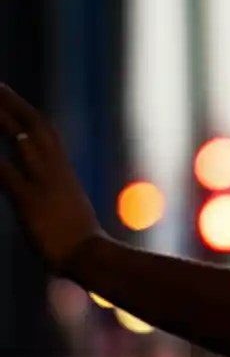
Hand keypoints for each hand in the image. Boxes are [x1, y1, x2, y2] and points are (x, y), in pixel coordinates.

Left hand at [0, 85, 103, 274]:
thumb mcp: (71, 217)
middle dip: (12, 104)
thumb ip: (57, 204)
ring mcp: (43, 184)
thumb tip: (52, 206)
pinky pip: (3, 171)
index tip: (9, 97)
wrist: (94, 258)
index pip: (45, 134)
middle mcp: (55, 172)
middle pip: (34, 126)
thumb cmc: (85, 248)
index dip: (25, 113)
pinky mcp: (29, 200)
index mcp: (64, 175)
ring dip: (0, 117)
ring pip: (20, 139)